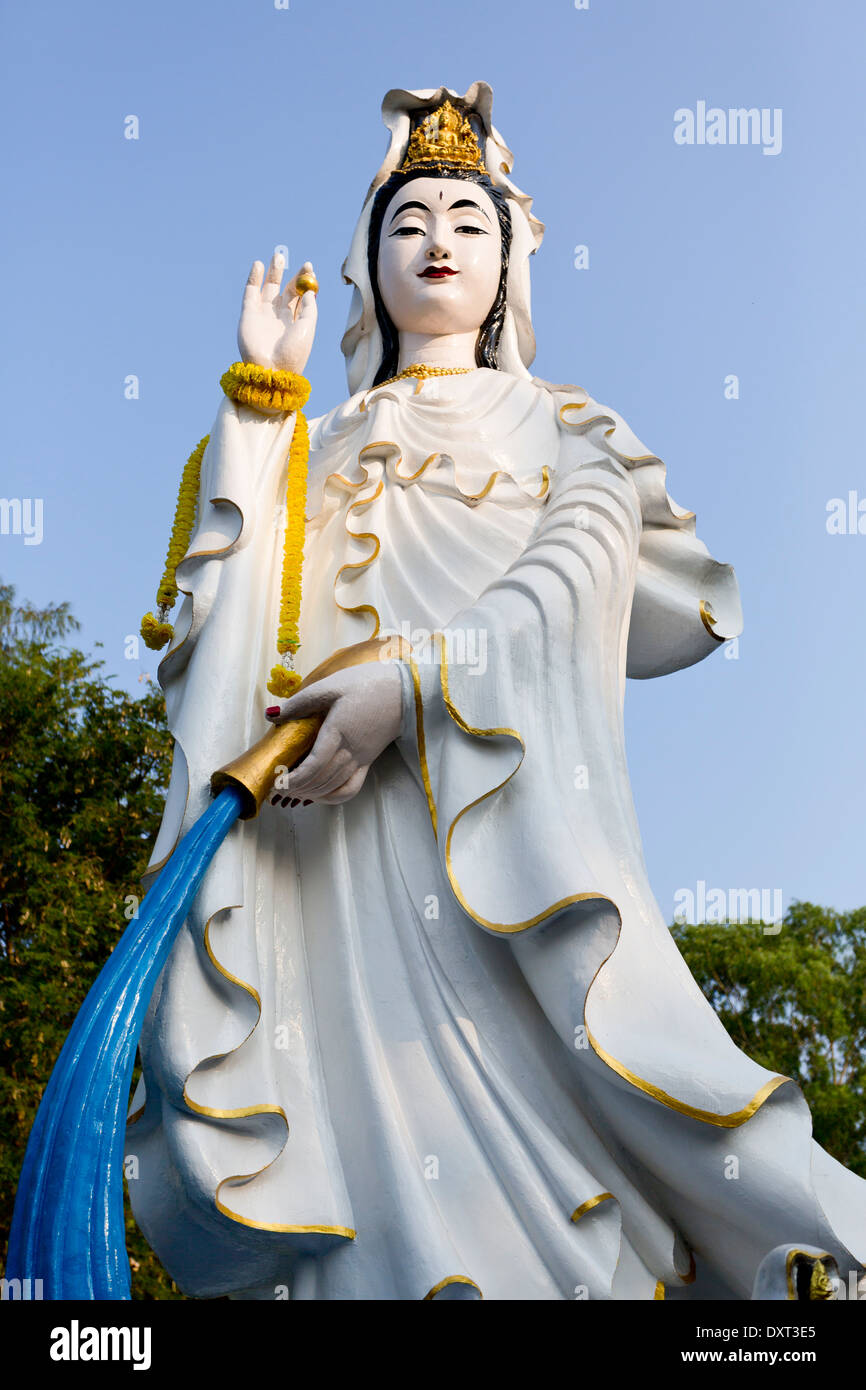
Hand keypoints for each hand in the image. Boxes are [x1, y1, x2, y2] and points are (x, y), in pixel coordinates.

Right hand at [237, 252, 317, 373]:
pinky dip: (254, 278)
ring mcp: (263, 314)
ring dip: (273, 272)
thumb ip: (309, 309)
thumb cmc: (293, 353)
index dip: (304, 280)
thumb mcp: (307, 329)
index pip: (300, 295)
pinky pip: (251, 292)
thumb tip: (309, 291)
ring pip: (268, 288)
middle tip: (293, 257)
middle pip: (284, 289)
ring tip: (278, 256)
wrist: (270, 369)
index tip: (308, 266)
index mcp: (295, 321)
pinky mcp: (248, 314)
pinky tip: (258, 265)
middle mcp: (279, 316)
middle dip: (288, 273)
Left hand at [266, 661, 404, 807]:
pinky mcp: (369, 761)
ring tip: (293, 793)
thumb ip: (300, 702)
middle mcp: (351, 752)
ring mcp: (362, 759)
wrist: (406, 690)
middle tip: (277, 790)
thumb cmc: (367, 684)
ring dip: (311, 795)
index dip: (293, 780)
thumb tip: (271, 715)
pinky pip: (351, 788)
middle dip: (297, 790)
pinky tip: (319, 795)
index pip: (313, 766)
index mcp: (338, 732)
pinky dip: (333, 797)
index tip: (276, 783)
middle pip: (321, 781)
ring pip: (334, 787)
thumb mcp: (330, 686)